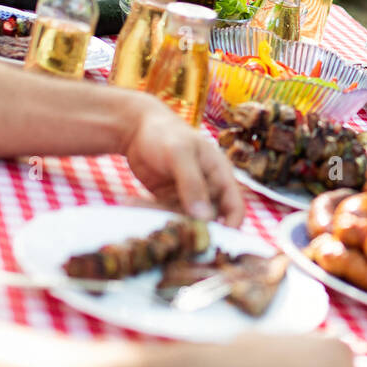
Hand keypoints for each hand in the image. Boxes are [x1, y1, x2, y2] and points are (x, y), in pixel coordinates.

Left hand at [121, 95, 244, 226]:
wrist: (136, 127)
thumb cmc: (165, 133)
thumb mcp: (180, 154)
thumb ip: (192, 184)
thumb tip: (204, 217)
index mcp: (220, 174)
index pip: (235, 207)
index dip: (230, 226)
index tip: (212, 239)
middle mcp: (208, 188)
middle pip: (205, 218)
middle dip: (183, 221)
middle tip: (158, 219)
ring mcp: (188, 195)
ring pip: (182, 218)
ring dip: (160, 215)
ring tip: (134, 203)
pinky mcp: (169, 200)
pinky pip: (164, 214)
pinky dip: (149, 212)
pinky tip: (131, 202)